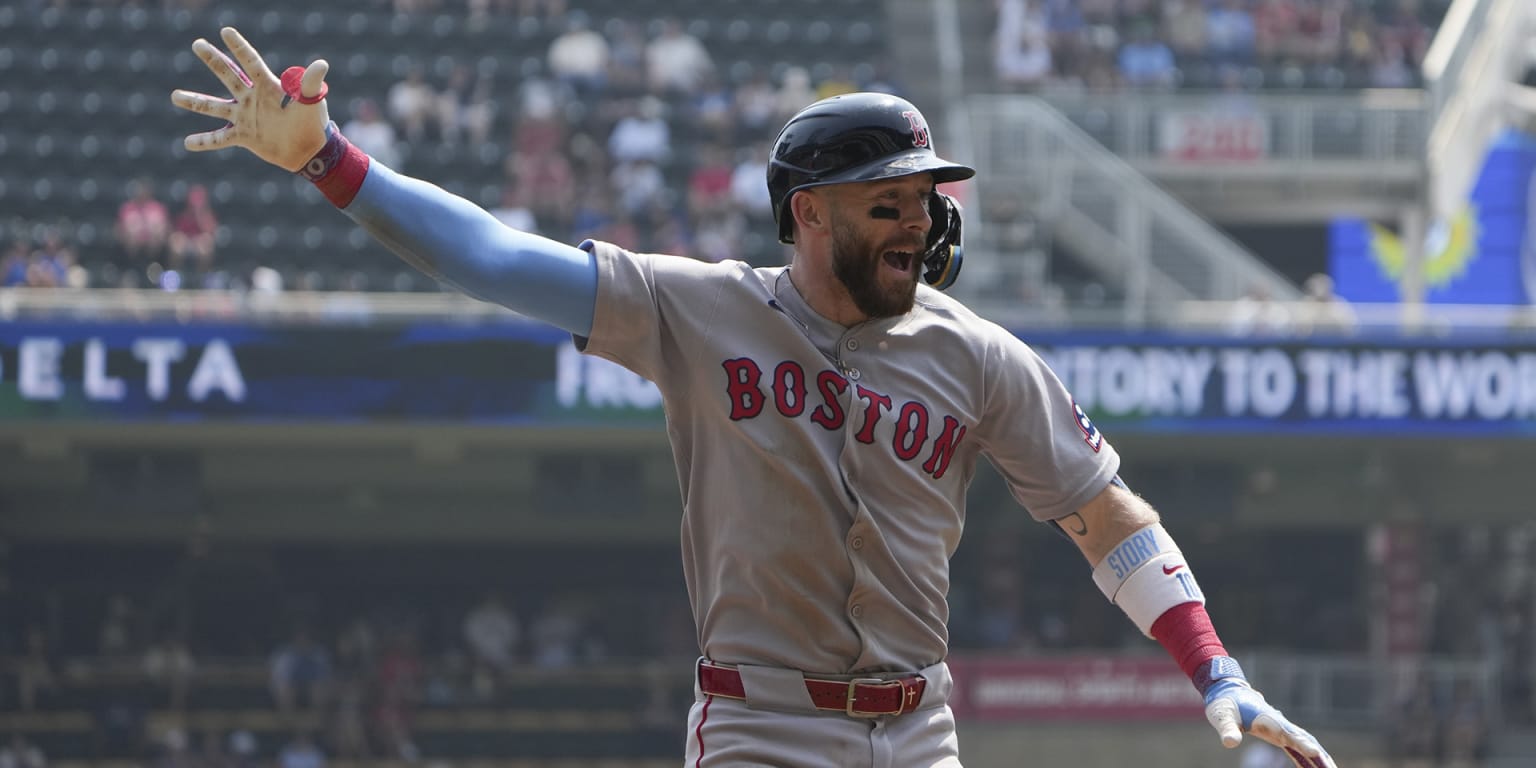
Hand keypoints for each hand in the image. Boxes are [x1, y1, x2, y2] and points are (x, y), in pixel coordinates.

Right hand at [170, 27, 330, 171]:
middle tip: (198, 44)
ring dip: (195, 102)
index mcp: (268, 87)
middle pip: (229, 76)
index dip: (240, 48)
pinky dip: (205, 141)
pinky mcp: (243, 136)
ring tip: (175, 96)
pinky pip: (220, 139)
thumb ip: (311, 84)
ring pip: (215, 107)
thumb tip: (321, 63)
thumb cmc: (313, 123)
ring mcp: (245, 117)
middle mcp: (252, 98)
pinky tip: (188, 143)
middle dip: (213, 60)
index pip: (251, 63)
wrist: (310, 150)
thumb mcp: (312, 102)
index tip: (226, 31)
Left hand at [1200, 658, 1335, 767]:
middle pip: (1306, 741)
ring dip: (1320, 759)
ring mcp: (1283, 730)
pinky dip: (1310, 760)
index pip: (1289, 733)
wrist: (1230, 692)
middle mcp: (1281, 725)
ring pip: (1308, 745)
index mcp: (1269, 720)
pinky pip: (1299, 750)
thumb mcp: (1222, 716)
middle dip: (1320, 756)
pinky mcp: (1281, 735)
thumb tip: (1230, 743)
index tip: (1315, 752)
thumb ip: (1227, 729)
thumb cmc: (1225, 704)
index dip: (1302, 743)